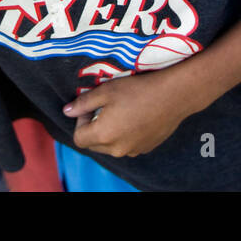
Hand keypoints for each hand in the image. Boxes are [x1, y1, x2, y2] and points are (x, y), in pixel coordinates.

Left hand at [63, 69, 192, 157]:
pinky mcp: (146, 148)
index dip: (81, 121)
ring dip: (109, 132)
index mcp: (103, 135)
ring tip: (121, 111)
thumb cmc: (138, 89)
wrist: (174, 95)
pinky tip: (135, 116)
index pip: (79, 138)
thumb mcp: (106, 90)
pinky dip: (125, 135)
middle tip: (104, 107)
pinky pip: (127, 145)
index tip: (91, 106)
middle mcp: (117, 149)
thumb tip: (66, 111)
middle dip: (93, 128)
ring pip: (110, 146)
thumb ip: (83, 103)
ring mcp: (133, 151)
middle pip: (93, 144)